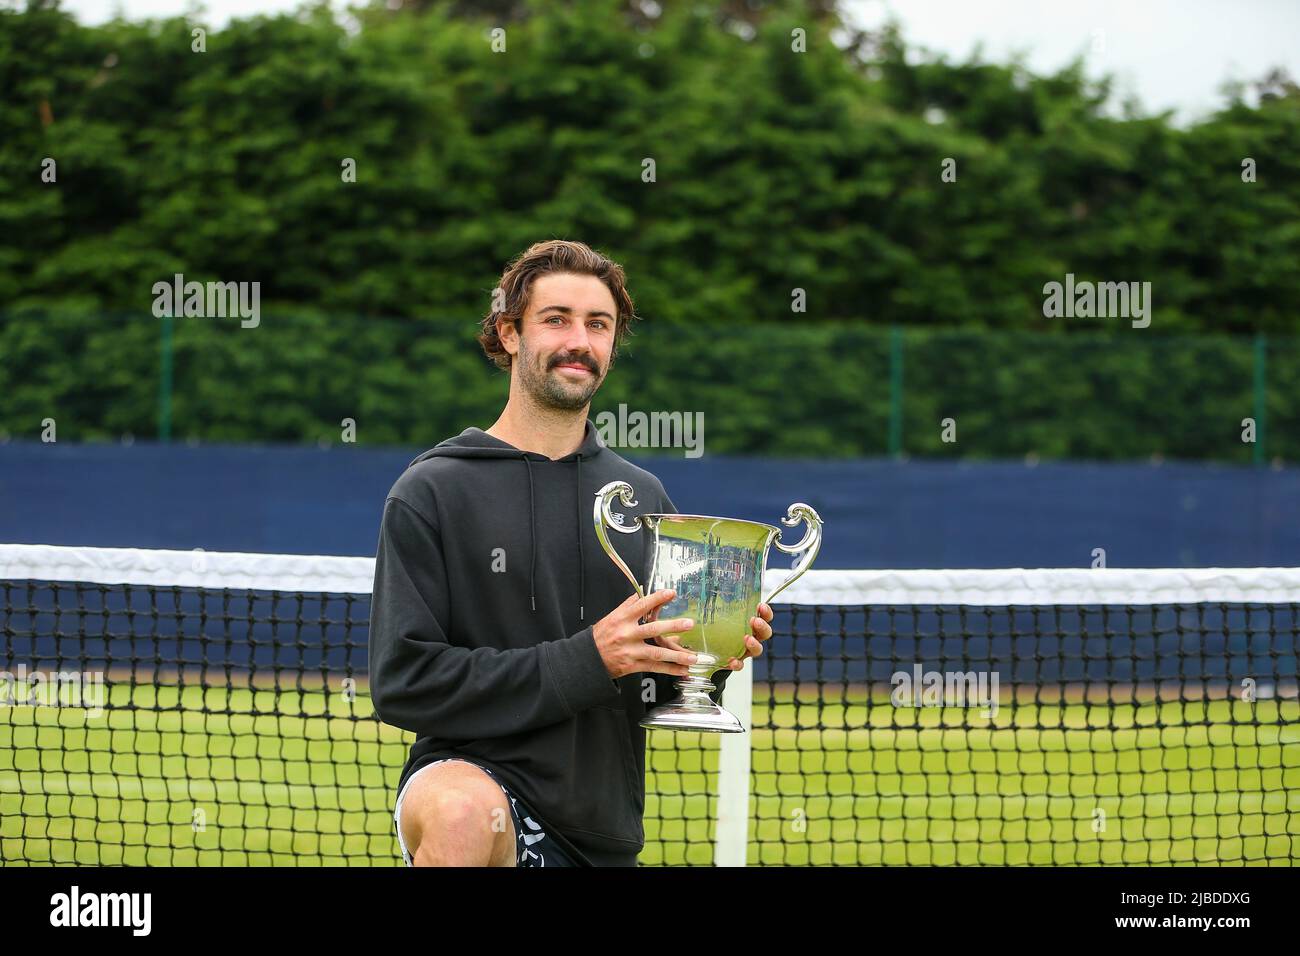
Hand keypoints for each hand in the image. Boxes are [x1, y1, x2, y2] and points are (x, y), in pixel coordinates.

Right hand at [592, 589, 698, 679]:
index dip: (657, 599)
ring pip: (656, 653)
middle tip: (689, 623)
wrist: (589, 658)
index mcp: (622, 619)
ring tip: (693, 657)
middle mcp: (627, 634)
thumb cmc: (602, 636)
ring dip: (677, 656)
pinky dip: (670, 670)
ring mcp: (630, 651)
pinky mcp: (633, 665)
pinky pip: (654, 667)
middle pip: (652, 629)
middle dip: (672, 626)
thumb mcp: (612, 617)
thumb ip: (628, 606)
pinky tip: (683, 670)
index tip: (671, 593)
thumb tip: (642, 593)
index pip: (641, 606)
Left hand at [647, 601, 773, 671]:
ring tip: (746, 639)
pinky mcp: (732, 663)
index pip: (761, 615)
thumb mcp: (693, 616)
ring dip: (754, 644)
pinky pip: (739, 665)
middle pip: (764, 632)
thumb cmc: (696, 631)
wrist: (692, 655)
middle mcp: (745, 636)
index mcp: (742, 622)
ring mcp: (740, 650)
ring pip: (756, 649)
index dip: (765, 611)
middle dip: (762, 626)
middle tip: (753, 621)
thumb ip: (689, 604)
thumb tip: (670, 591)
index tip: (760, 604)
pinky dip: (737, 663)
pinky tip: (732, 661)